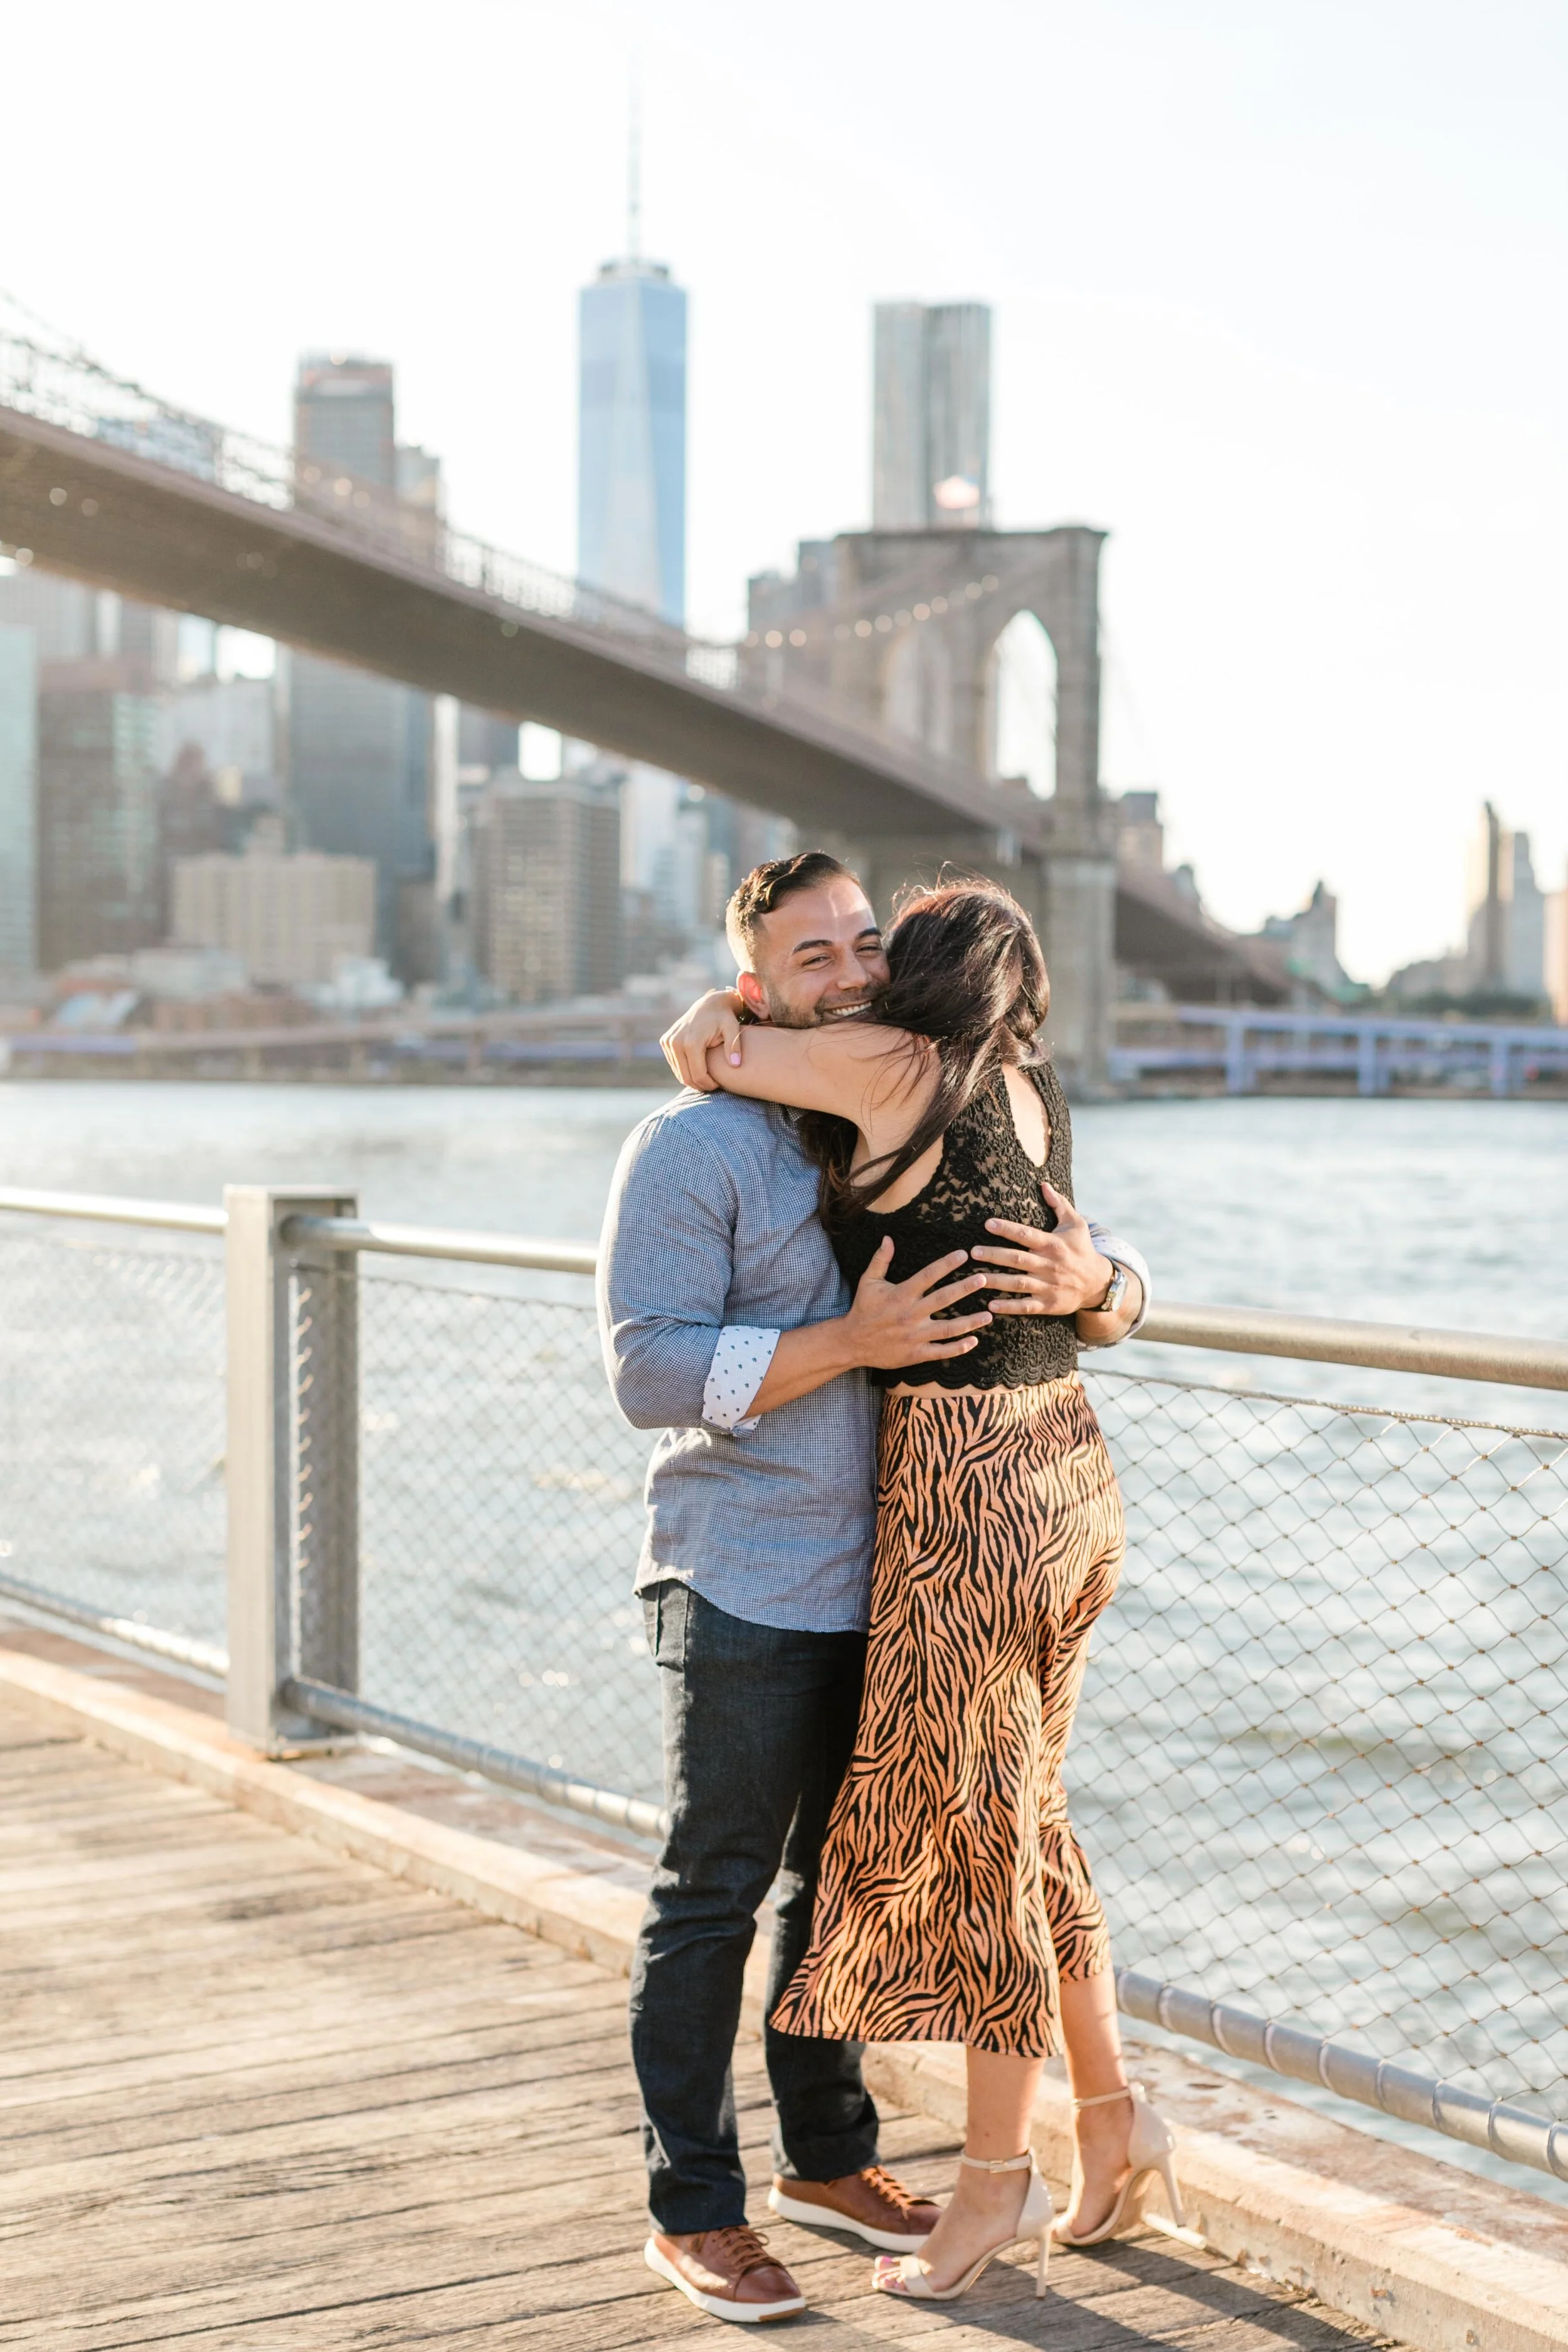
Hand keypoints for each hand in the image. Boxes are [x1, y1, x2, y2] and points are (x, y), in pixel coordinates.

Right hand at [660, 990, 745, 1090]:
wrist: (709, 1003)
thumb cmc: (724, 1017)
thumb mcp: (733, 1029)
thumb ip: (734, 1046)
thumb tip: (735, 1065)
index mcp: (691, 1042)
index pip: (697, 1075)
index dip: (709, 1085)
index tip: (719, 1085)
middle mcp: (675, 1042)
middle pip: (686, 1077)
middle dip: (700, 1085)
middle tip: (713, 1085)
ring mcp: (668, 1042)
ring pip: (679, 1073)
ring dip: (692, 1079)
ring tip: (708, 1077)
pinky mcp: (665, 1042)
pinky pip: (675, 1064)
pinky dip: (685, 1070)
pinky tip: (699, 1068)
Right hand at [843, 1237, 992, 1368]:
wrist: (851, 1342)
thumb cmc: (863, 1309)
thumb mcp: (868, 1281)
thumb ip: (881, 1260)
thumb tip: (888, 1238)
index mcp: (901, 1294)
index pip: (928, 1276)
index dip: (946, 1264)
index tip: (963, 1254)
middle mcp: (910, 1314)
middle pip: (943, 1299)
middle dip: (964, 1288)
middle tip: (984, 1279)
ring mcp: (914, 1336)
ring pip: (947, 1328)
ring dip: (970, 1321)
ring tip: (989, 1314)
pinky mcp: (915, 1353)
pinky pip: (941, 1351)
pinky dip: (958, 1347)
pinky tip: (974, 1340)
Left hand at [970, 1180, 1113, 1316]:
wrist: (1098, 1283)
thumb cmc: (1082, 1249)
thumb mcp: (1076, 1225)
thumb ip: (1059, 1205)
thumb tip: (1044, 1184)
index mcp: (1053, 1244)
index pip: (1027, 1235)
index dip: (1007, 1229)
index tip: (988, 1224)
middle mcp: (1049, 1265)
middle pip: (1018, 1259)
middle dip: (994, 1255)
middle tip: (973, 1252)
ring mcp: (1048, 1286)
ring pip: (1018, 1284)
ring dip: (996, 1281)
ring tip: (976, 1278)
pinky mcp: (1048, 1304)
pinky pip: (1026, 1306)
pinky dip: (1009, 1306)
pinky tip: (990, 1305)